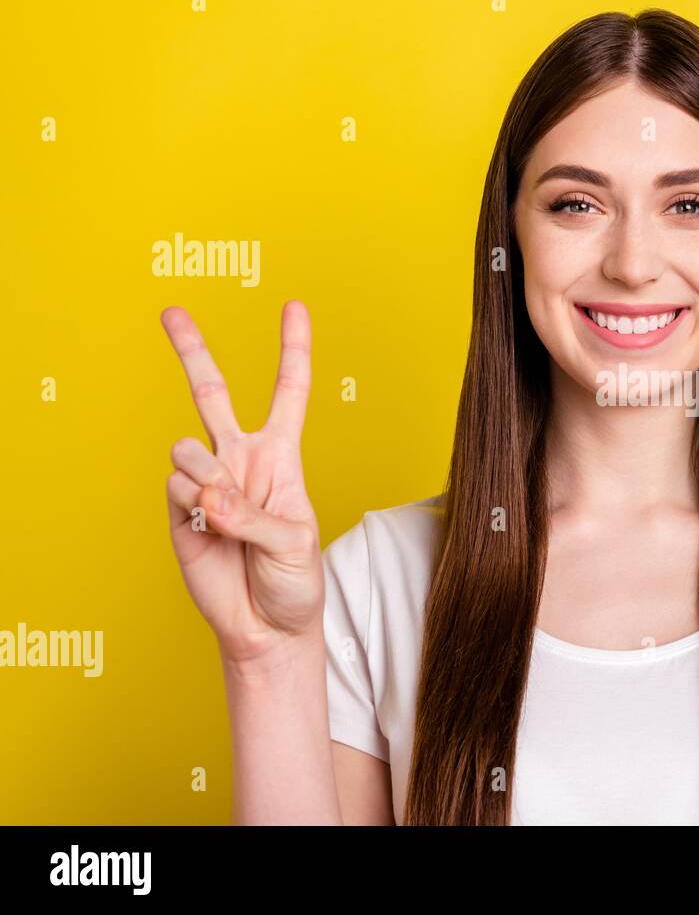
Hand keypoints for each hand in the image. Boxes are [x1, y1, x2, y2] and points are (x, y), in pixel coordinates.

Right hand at [161, 301, 323, 664]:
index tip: (294, 306)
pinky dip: (192, 506)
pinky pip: (175, 485)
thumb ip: (252, 514)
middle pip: (211, 392)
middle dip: (191, 350)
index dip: (292, 349)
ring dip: (207, 478)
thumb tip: (207, 494)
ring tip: (225, 514)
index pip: (289, 392)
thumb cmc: (293, 582)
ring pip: (188, 447)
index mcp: (282, 457)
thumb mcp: (294, 543)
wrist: (265, 626)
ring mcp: (206, 483)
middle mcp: (241, 460)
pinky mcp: (178, 509)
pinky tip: (207, 527)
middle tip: (170, 310)